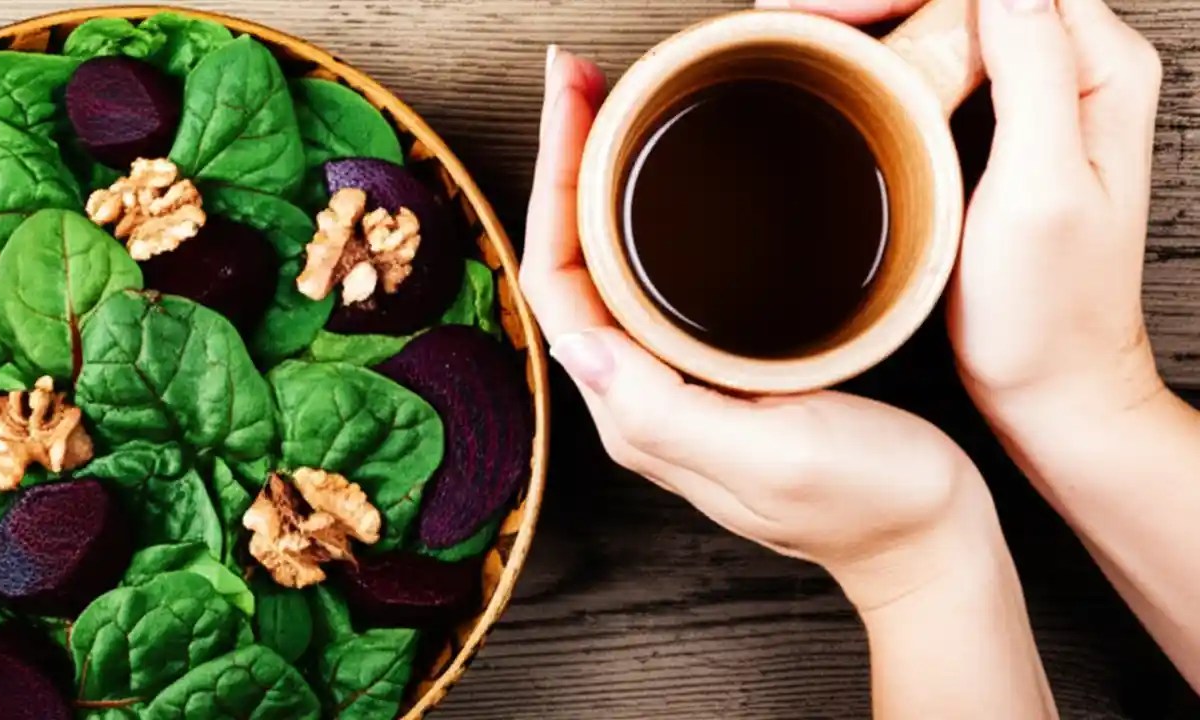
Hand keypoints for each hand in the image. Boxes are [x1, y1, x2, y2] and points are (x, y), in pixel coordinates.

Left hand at [522, 48, 996, 610]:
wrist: (928, 542)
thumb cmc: (872, 503)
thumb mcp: (777, 459)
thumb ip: (669, 413)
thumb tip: (578, 346)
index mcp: (637, 411)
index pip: (558, 279)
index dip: (551, 179)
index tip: (569, 97)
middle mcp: (639, 392)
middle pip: (570, 260)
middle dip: (565, 161)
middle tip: (580, 77)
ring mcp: (675, 378)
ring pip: (606, 263)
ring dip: (598, 181)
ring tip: (608, 106)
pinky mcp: (716, 367)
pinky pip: (653, 278)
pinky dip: (645, 213)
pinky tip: (665, 179)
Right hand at [758, 0, 1166, 427]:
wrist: (1049, 384)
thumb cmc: (1050, 315)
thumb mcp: (1040, 194)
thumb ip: (1035, 73)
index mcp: (1099, 70)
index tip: (830, 11)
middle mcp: (1074, 71)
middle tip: (796, 12)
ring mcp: (1037, 97)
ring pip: (948, 13)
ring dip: (875, 16)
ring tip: (804, 29)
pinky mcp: (1002, 127)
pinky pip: (943, 56)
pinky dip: (886, 50)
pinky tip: (840, 65)